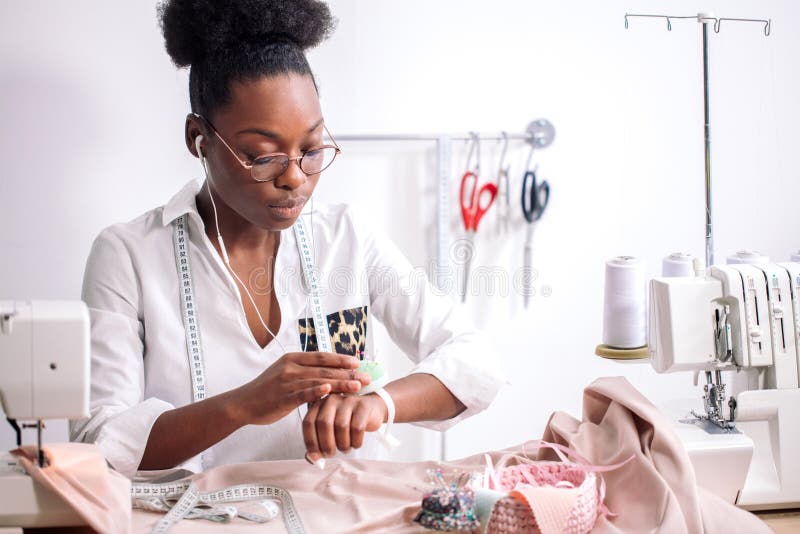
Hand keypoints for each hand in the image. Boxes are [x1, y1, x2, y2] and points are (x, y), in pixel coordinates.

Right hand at [232, 352, 370, 425]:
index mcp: (293, 358)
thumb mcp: (285, 373)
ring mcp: (287, 381)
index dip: (341, 359)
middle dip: (348, 372)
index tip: (358, 362)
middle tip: (366, 377)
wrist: (244, 403)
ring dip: (340, 383)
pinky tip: (330, 390)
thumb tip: (328, 371)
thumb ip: (304, 370)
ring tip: (357, 386)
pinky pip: (303, 393)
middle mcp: (291, 367)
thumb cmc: (267, 389)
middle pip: (325, 368)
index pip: (322, 356)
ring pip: (319, 380)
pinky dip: (316, 390)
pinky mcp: (283, 397)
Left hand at [303, 393, 387, 461]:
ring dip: (342, 444)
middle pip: (324, 423)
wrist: (372, 409)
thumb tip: (312, 458)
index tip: (315, 455)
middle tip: (331, 454)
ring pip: (341, 426)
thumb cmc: (348, 421)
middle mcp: (332, 400)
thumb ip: (319, 442)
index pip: (308, 422)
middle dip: (326, 444)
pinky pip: (357, 428)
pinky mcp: (363, 407)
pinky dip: (355, 441)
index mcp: (319, 404)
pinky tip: (356, 444)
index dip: (310, 441)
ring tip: (345, 448)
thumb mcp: (331, 429)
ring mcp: (348, 401)